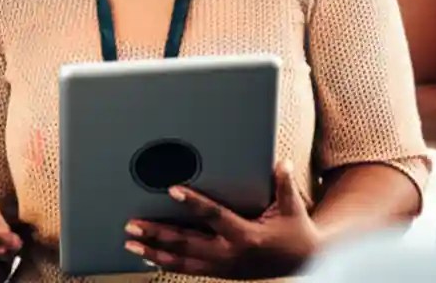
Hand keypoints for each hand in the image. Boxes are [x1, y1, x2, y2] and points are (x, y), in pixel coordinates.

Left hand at [124, 161, 318, 278]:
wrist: (304, 264)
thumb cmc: (295, 232)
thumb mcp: (293, 207)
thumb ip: (283, 184)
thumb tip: (279, 162)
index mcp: (246, 235)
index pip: (213, 216)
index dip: (192, 202)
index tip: (172, 190)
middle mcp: (229, 253)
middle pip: (186, 242)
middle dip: (157, 233)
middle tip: (133, 225)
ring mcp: (222, 266)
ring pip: (181, 260)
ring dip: (154, 251)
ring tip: (130, 243)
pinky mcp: (219, 272)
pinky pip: (187, 269)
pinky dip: (166, 262)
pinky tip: (148, 255)